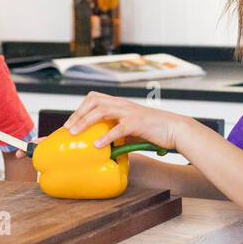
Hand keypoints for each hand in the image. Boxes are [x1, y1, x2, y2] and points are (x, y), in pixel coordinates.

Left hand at [64, 92, 189, 153]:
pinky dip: (105, 137)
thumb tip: (102, 145)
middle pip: (94, 100)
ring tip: (75, 134)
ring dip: (85, 121)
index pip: (94, 98)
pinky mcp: (137, 123)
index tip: (70, 123)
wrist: (174, 129)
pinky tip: (97, 145)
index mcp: (120, 104)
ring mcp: (130, 112)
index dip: (80, 109)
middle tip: (68, 128)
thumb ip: (117, 132)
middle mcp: (123, 104)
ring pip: (102, 110)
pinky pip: (118, 128)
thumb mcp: (131, 129)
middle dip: (78, 113)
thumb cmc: (153, 131)